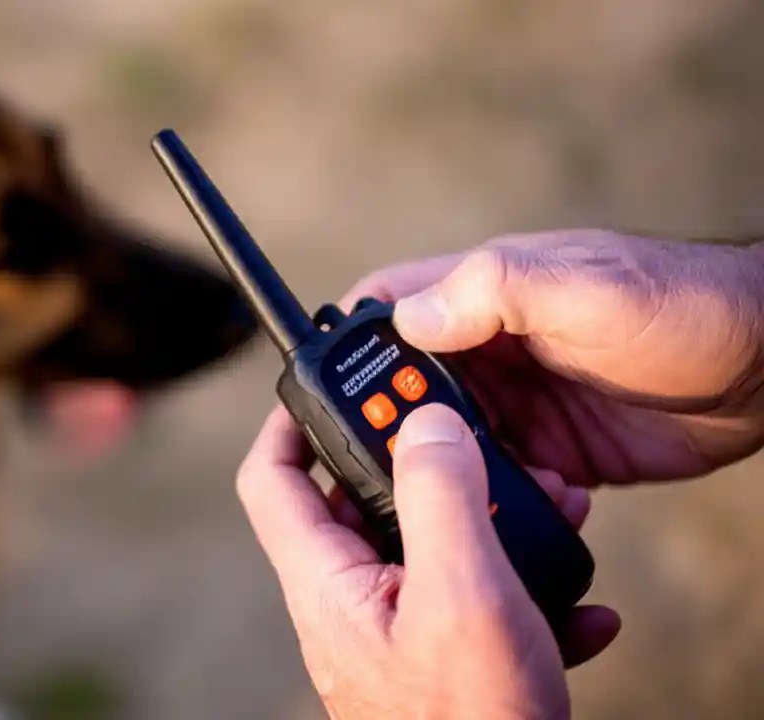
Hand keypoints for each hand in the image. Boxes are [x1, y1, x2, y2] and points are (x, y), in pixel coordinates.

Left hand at [238, 405, 620, 719]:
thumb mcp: (460, 598)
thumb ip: (439, 500)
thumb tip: (427, 425)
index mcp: (328, 581)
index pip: (271, 479)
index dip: (289, 420)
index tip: (334, 380)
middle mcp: (350, 601)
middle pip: (364, 498)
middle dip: (430, 463)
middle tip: (487, 444)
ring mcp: (395, 630)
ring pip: (432, 543)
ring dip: (492, 521)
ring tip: (553, 512)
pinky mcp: (441, 658)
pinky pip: (473, 598)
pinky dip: (521, 588)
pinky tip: (577, 607)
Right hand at [342, 231, 763, 486]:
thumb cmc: (681, 305)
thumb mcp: (582, 285)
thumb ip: (494, 291)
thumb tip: (408, 318)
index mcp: (483, 296)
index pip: (387, 306)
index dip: (349, 342)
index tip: (328, 389)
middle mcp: (489, 350)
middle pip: (402, 387)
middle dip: (389, 424)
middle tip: (402, 461)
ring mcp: (519, 404)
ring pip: (444, 442)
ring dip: (445, 469)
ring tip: (464, 493)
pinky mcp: (549, 452)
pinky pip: (496, 481)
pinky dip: (495, 499)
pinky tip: (527, 506)